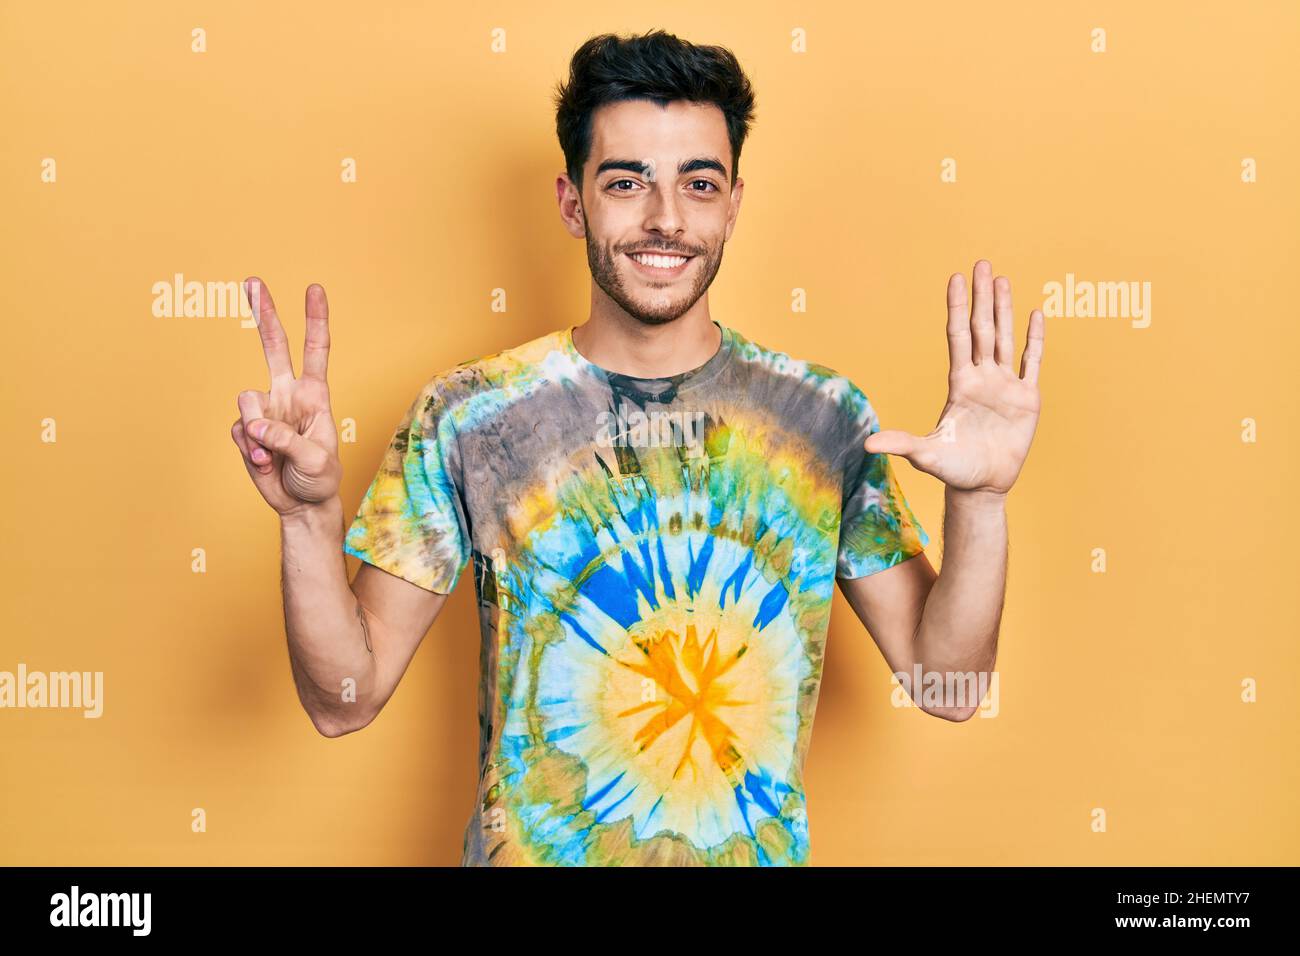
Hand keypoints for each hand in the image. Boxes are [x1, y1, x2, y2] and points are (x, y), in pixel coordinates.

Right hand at [230, 278, 341, 515]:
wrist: (302, 504)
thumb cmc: (321, 479)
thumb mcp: (316, 460)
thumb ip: (288, 440)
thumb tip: (256, 427)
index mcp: (314, 395)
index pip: (316, 351)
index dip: (315, 320)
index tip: (314, 289)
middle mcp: (288, 395)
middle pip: (274, 347)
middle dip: (264, 314)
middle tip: (253, 282)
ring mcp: (265, 412)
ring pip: (247, 401)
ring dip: (256, 432)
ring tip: (273, 457)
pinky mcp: (246, 432)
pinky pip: (238, 431)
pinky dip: (249, 450)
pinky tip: (264, 464)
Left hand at [865, 260, 1044, 496]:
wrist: (982, 486)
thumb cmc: (953, 470)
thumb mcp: (925, 454)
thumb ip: (901, 444)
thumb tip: (867, 444)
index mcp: (959, 383)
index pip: (958, 336)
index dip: (957, 308)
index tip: (955, 278)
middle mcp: (982, 377)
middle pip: (982, 329)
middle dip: (982, 297)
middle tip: (982, 264)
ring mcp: (1005, 385)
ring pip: (1005, 338)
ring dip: (1005, 309)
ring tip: (1002, 279)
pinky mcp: (1027, 398)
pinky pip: (1032, 362)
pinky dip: (1035, 340)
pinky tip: (1036, 315)